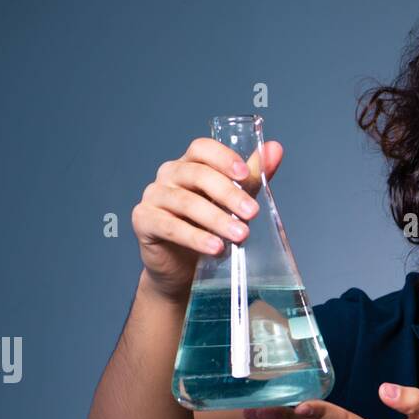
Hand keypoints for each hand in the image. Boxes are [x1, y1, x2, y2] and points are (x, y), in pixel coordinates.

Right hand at [131, 135, 282, 299]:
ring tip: (239, 235)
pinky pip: (169, 226)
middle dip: (228, 194)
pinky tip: (214, 248)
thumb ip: (249, 178)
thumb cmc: (206, 231)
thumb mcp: (232, 204)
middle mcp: (169, 175)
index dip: (223, 158)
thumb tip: (275, 149)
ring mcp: (153, 196)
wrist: (182, 269)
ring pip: (185, 202)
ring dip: (215, 219)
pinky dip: (194, 237)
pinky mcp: (143, 220)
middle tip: (252, 213)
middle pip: (197, 175)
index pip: (202, 148)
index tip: (244, 174)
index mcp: (189, 165)